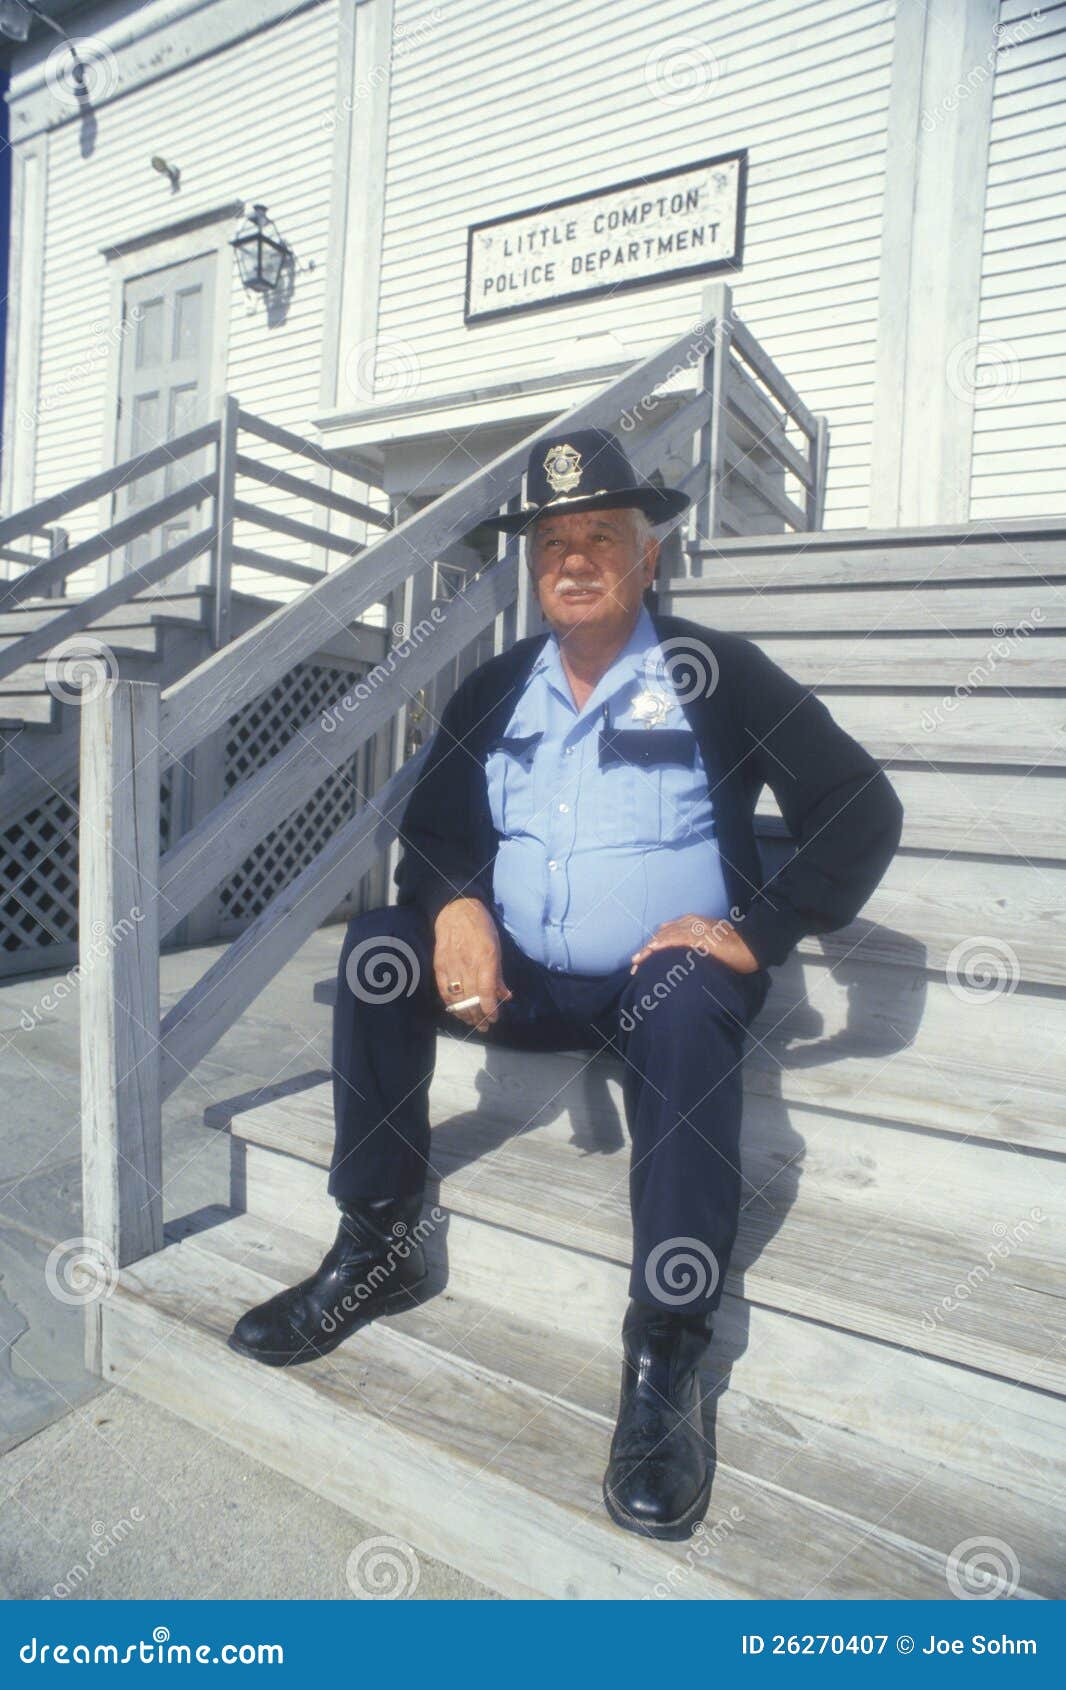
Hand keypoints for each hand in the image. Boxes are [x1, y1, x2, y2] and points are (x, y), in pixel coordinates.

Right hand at [433, 897, 512, 1030]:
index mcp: (486, 957)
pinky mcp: (439, 965)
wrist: (455, 910)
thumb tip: (505, 996)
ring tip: (473, 1022)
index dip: (490, 1008)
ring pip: (457, 998)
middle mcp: (468, 963)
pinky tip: (457, 1012)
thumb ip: (498, 974)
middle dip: (479, 1016)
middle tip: (485, 1026)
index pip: (486, 990)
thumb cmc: (481, 927)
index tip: (494, 1018)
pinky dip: (451, 1004)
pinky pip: (444, 991)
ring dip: (466, 1014)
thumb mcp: (496, 947)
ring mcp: (451, 965)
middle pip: (472, 998)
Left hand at [630, 914, 760, 974]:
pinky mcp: (701, 936)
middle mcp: (691, 923)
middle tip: (635, 966)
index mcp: (692, 922)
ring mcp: (695, 929)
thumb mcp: (709, 942)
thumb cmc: (733, 947)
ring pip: (666, 938)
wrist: (751, 945)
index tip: (641, 961)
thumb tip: (678, 954)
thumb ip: (693, 944)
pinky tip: (653, 951)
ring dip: (650, 951)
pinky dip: (664, 944)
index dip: (652, 947)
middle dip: (647, 951)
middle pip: (661, 936)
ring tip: (638, 963)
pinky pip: (677, 939)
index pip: (665, 933)